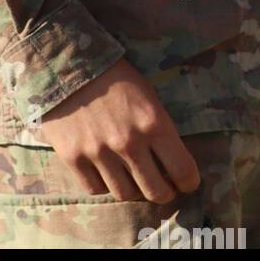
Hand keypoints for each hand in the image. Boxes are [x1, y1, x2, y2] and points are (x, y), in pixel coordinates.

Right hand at [38, 57, 200, 202]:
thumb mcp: (148, 96)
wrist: (69, 66)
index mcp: (154, 122)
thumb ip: (158, 127)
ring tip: (139, 184)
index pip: (181, 167)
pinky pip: (96, 189)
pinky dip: (106, 186)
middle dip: (165, 193)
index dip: (189, 181)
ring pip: (125, 193)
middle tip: (167, 190)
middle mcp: (129, 142)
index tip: (190, 183)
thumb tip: (170, 157)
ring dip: (135, 191)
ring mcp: (99, 153)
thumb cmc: (116, 78)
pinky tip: (111, 176)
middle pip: (154, 189)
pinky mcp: (73, 158)